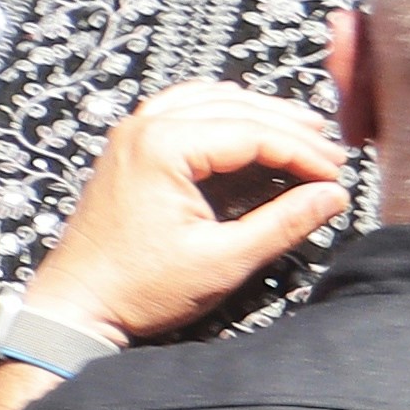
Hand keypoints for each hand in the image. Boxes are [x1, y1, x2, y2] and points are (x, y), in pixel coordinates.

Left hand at [16, 82, 351, 349]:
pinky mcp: (128, 148)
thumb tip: (333, 196)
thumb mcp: (223, 260)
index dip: (302, 152)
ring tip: (303, 132)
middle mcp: (144, 126)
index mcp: (163, 146)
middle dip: (289, 130)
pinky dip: (221, 112)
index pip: (253, 133)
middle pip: (236, 108)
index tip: (336, 174)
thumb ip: (283, 223)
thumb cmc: (139, 290)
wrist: (73, 309)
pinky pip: (183, 109)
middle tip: (331, 155)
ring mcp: (132, 133)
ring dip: (259, 115)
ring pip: (211, 101)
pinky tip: (246, 124)